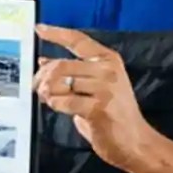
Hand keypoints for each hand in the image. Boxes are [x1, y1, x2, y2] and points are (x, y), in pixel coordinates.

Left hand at [34, 24, 157, 170]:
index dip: (56, 34)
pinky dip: (55, 104)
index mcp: (109, 60)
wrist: (136, 142)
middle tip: (36, 86)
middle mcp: (108, 70)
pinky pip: (64, 101)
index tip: (38, 29)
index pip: (78, 40)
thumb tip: (44, 62)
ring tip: (49, 98)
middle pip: (62, 65)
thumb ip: (72, 73)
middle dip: (43, 77)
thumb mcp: (95, 87)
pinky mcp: (99, 108)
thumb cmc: (114, 115)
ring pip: (61, 83)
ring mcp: (105, 89)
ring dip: (48, 92)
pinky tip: (58, 107)